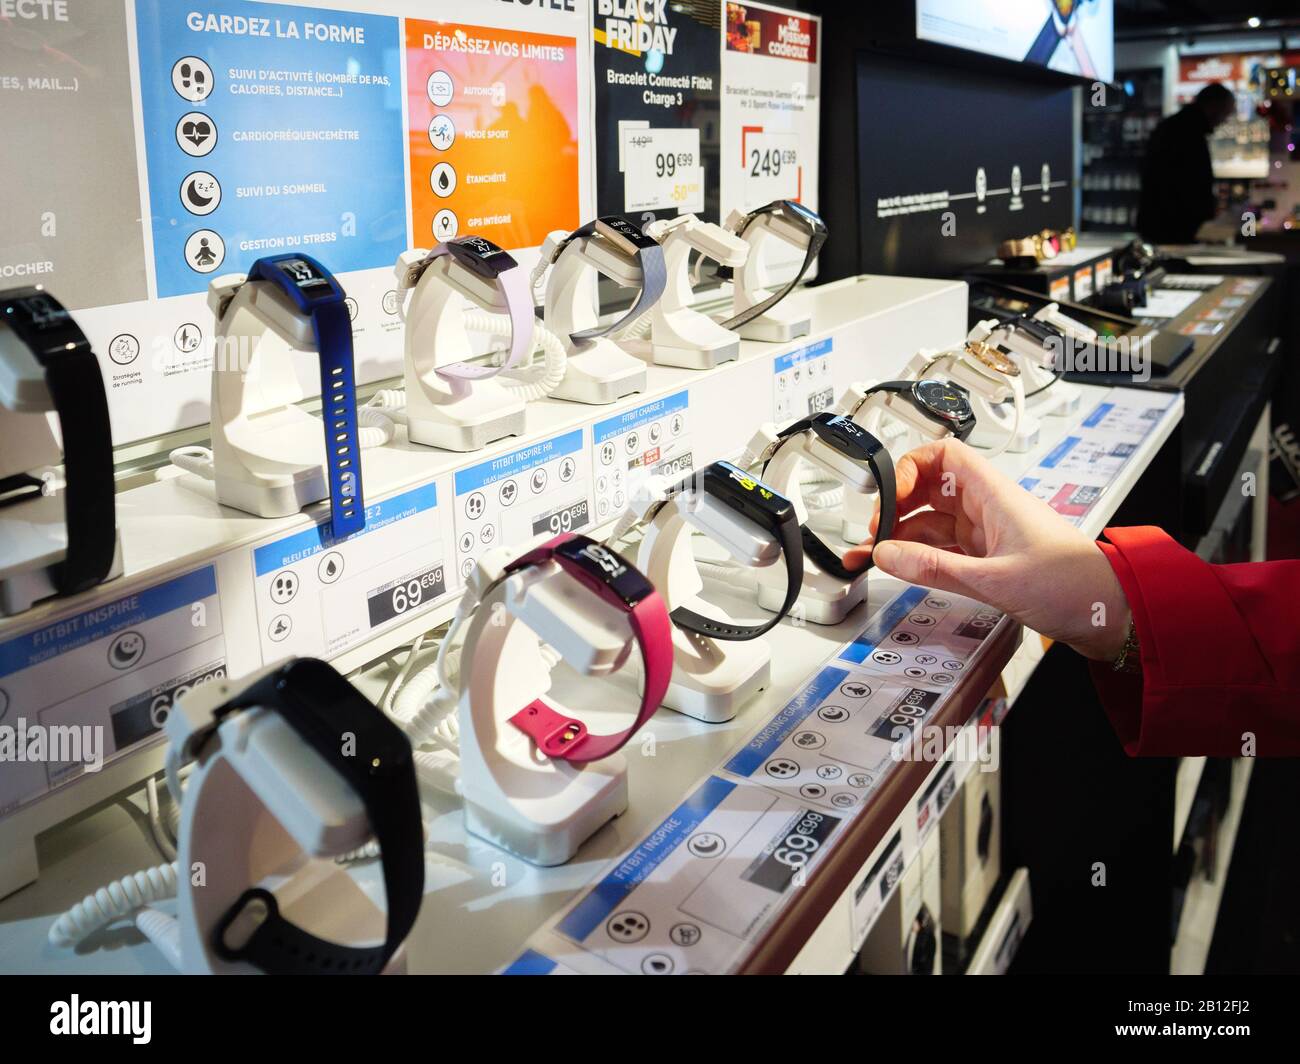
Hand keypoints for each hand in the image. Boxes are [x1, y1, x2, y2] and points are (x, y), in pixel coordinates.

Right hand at [843, 439, 1130, 660]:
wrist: (1110, 613)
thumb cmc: (1072, 585)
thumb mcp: (995, 579)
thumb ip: (935, 568)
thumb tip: (887, 555)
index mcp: (994, 495)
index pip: (943, 456)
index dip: (909, 468)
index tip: (889, 497)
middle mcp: (988, 507)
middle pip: (929, 489)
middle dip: (897, 507)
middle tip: (876, 533)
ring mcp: (987, 532)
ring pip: (932, 521)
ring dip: (903, 535)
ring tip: (877, 556)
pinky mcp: (988, 557)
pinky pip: (943, 547)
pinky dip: (920, 555)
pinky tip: (903, 567)